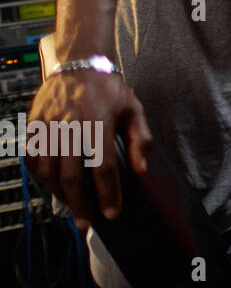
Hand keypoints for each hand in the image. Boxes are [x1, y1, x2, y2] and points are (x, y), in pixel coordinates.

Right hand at [27, 69, 151, 229]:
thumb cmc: (110, 89)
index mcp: (98, 121)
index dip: (108, 193)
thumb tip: (141, 170)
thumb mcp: (134, 109)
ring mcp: (48, 126)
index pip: (103, 166)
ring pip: (48, 171)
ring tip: (72, 208)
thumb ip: (140, 139)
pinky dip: (42, 178)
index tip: (112, 213)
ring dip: (59, 195)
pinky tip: (54, 187)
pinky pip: (33, 159)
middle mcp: (70, 126)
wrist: (79, 63)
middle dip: (81, 203)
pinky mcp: (33, 126)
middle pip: (72, 175)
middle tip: (88, 223)